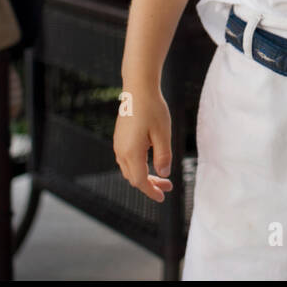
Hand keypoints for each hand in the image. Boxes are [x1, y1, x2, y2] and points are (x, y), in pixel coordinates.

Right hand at [113, 86, 174, 202]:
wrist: (138, 89)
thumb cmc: (152, 109)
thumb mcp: (163, 134)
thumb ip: (163, 156)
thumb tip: (164, 174)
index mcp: (131, 152)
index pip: (140, 181)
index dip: (151, 191)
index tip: (162, 197)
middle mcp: (121, 151)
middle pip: (134, 177)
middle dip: (150, 185)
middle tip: (167, 186)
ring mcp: (119, 144)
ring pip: (129, 169)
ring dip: (144, 175)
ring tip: (162, 176)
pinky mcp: (120, 138)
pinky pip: (127, 159)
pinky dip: (139, 166)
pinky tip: (151, 161)